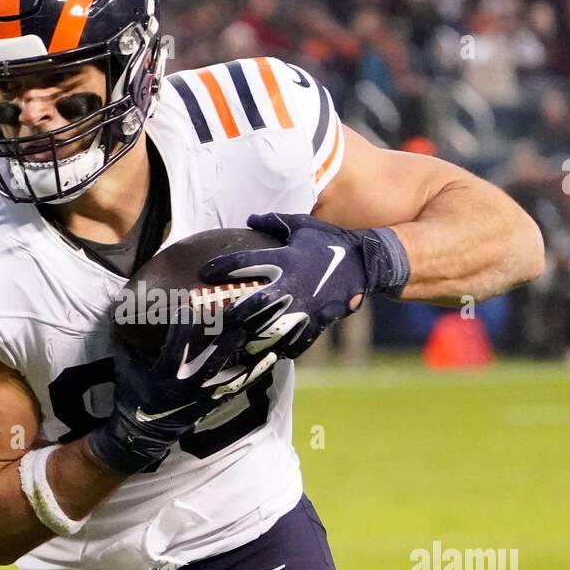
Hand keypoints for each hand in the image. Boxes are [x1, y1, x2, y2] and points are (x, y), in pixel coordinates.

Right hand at [88, 306, 275, 473]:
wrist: (143, 434)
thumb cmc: (132, 395)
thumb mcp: (125, 367)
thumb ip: (127, 341)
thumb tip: (122, 308)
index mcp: (162, 376)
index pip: (173, 350)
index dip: (181, 330)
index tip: (188, 308)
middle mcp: (186, 385)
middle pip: (211, 359)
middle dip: (226, 337)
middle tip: (242, 314)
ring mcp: (203, 394)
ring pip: (230, 371)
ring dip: (246, 351)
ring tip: (263, 330)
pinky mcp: (213, 400)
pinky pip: (238, 385)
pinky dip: (255, 371)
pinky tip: (271, 355)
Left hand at [200, 212, 407, 359]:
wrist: (365, 263)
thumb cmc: (329, 241)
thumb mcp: (303, 225)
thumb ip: (274, 222)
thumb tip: (250, 217)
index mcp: (283, 260)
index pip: (242, 263)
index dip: (220, 267)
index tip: (204, 273)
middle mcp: (289, 286)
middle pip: (250, 306)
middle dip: (230, 314)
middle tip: (215, 319)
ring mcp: (302, 308)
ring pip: (268, 331)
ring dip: (250, 338)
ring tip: (235, 343)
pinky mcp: (316, 324)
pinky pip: (293, 344)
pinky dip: (280, 350)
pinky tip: (268, 352)